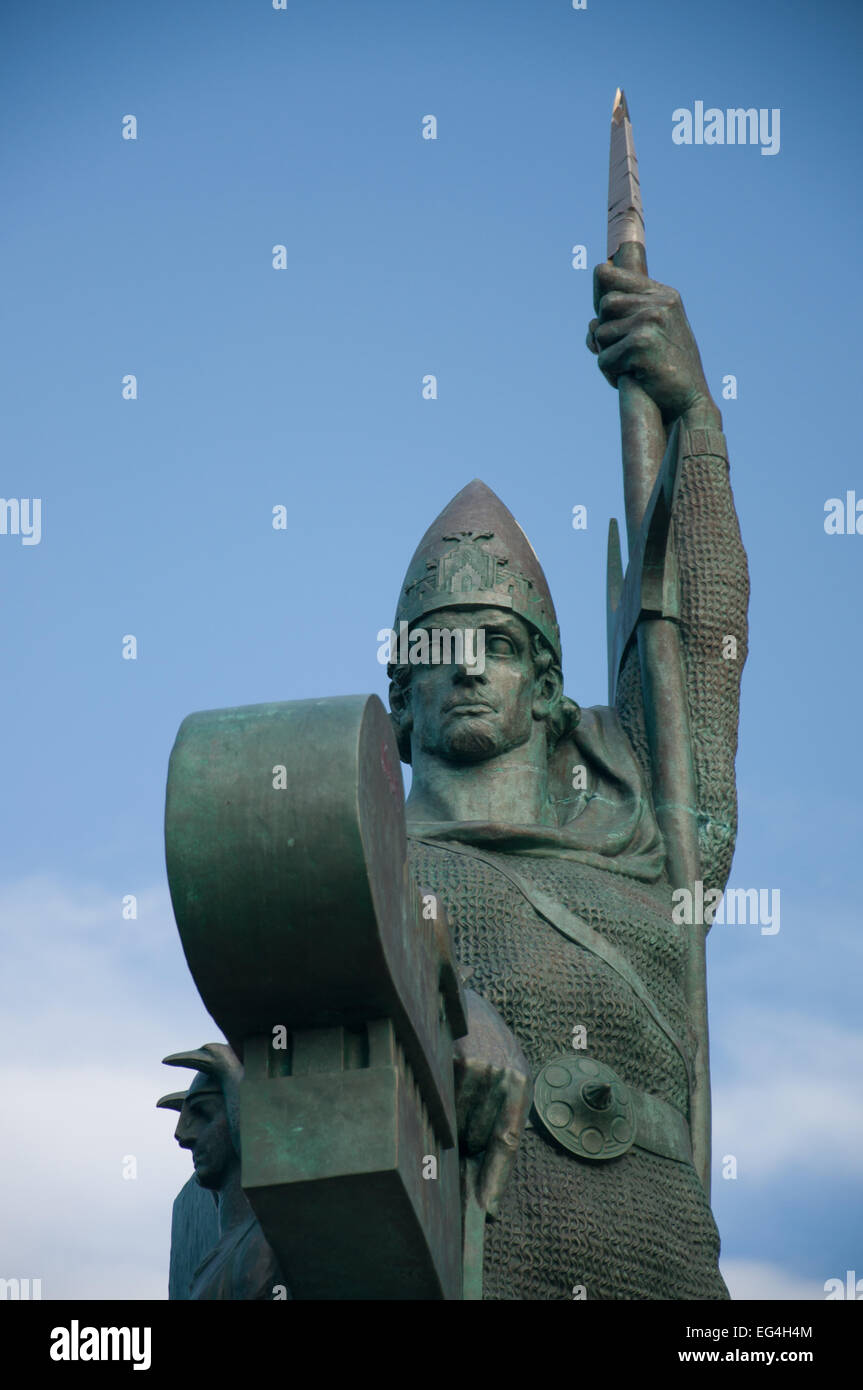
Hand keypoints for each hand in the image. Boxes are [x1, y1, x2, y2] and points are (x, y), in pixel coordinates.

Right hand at [453, 989, 529, 1218]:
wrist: (473, 1006)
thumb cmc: (493, 1053)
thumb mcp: (508, 1084)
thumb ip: (501, 1125)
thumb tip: (484, 1181)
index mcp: (522, 1084)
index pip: (507, 1142)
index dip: (494, 1179)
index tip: (484, 1210)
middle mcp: (504, 1074)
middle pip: (478, 1139)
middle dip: (470, 1145)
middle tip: (464, 1127)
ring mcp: (478, 1066)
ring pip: (458, 1124)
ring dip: (454, 1126)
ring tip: (458, 1098)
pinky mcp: (453, 1059)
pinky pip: (444, 1103)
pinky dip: (442, 1105)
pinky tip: (448, 1083)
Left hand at [587, 262, 720, 427]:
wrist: (689, 402)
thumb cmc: (667, 370)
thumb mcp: (655, 333)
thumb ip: (627, 318)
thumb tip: (591, 324)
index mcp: (663, 295)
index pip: (607, 274)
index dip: (598, 294)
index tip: (605, 315)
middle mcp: (659, 303)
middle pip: (604, 305)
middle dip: (606, 332)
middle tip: (625, 353)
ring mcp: (651, 321)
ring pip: (600, 333)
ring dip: (608, 356)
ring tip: (632, 367)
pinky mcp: (641, 345)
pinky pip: (604, 359)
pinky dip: (610, 374)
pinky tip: (633, 379)